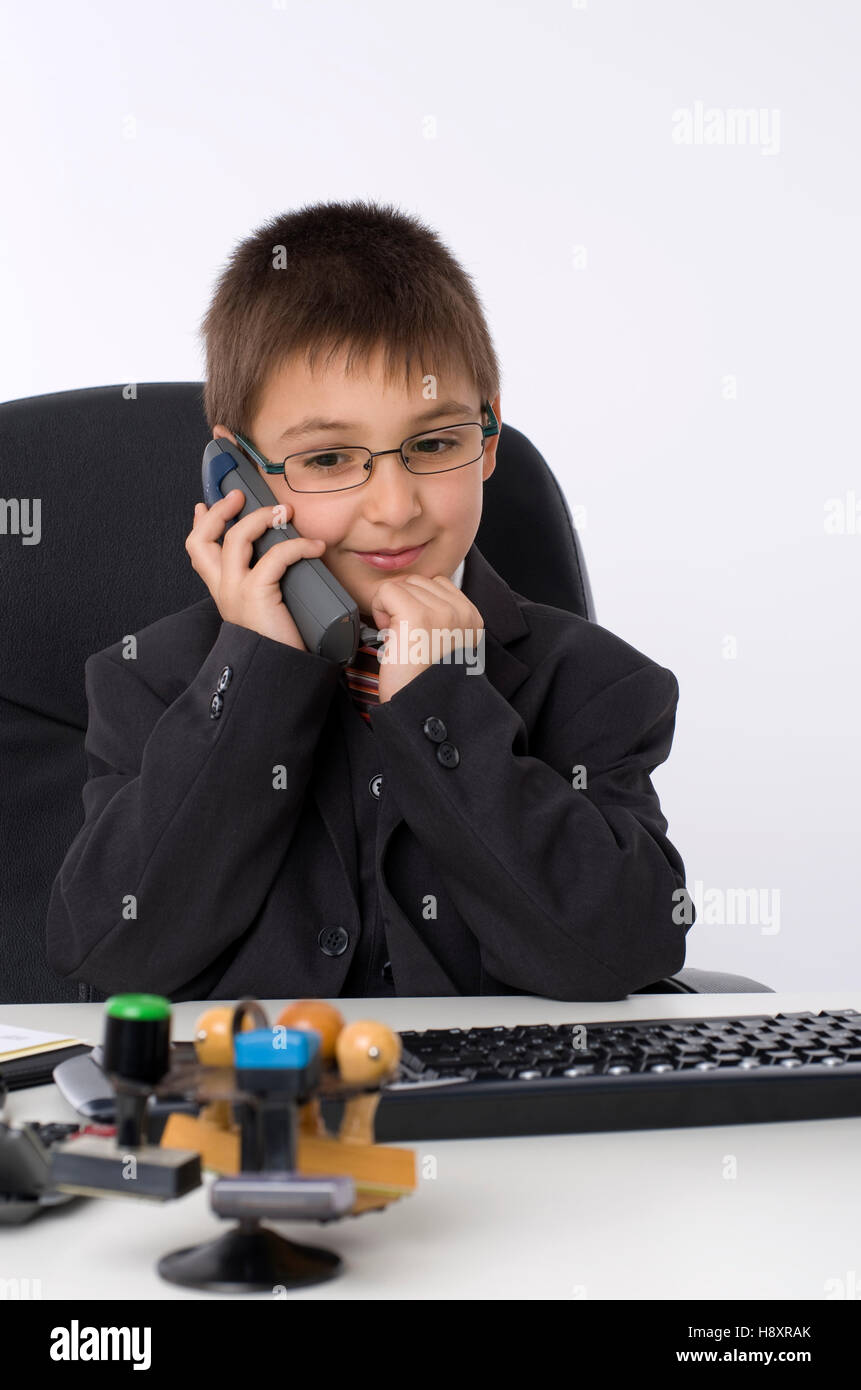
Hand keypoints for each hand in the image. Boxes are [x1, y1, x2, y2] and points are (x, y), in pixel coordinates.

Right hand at [185, 490, 325, 649]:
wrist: (279, 673)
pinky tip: (314, 546)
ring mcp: (235, 591)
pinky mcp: (256, 594)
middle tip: (239, 496)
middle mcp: (223, 589)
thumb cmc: (280, 642)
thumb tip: (282, 559)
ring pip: (235, 538)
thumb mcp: (267, 607)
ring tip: (284, 512)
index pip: (198, 551)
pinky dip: (297, 546)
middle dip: (219, 511)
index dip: (200, 524)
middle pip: (202, 539)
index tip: (204, 505)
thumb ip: (266, 584)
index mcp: (222, 592)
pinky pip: (275, 556)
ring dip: (261, 518)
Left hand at [370, 574, 484, 703]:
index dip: (418, 604)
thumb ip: (439, 616)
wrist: (424, 710)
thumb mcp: (445, 644)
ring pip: (402, 584)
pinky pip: (386, 591)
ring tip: (402, 639)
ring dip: (392, 610)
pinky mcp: (416, 615)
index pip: (437, 583)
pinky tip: (391, 636)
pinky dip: (380, 611)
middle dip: (405, 605)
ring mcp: (441, 611)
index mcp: (471, 618)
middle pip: (418, 581)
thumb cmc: (425, 684)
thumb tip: (412, 594)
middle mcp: (461, 611)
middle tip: (408, 639)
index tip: (418, 634)